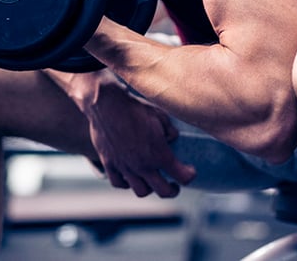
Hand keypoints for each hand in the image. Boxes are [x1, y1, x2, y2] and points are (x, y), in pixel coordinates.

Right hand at [83, 73, 195, 197]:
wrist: (106, 104)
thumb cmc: (135, 108)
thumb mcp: (160, 115)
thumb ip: (169, 131)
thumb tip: (172, 138)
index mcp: (160, 154)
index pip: (183, 177)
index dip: (189, 175)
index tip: (190, 170)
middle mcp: (143, 165)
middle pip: (164, 191)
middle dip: (173, 190)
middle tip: (174, 184)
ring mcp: (125, 167)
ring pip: (141, 191)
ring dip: (150, 188)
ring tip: (151, 181)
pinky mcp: (109, 164)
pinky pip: (119, 183)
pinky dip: (127, 183)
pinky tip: (130, 176)